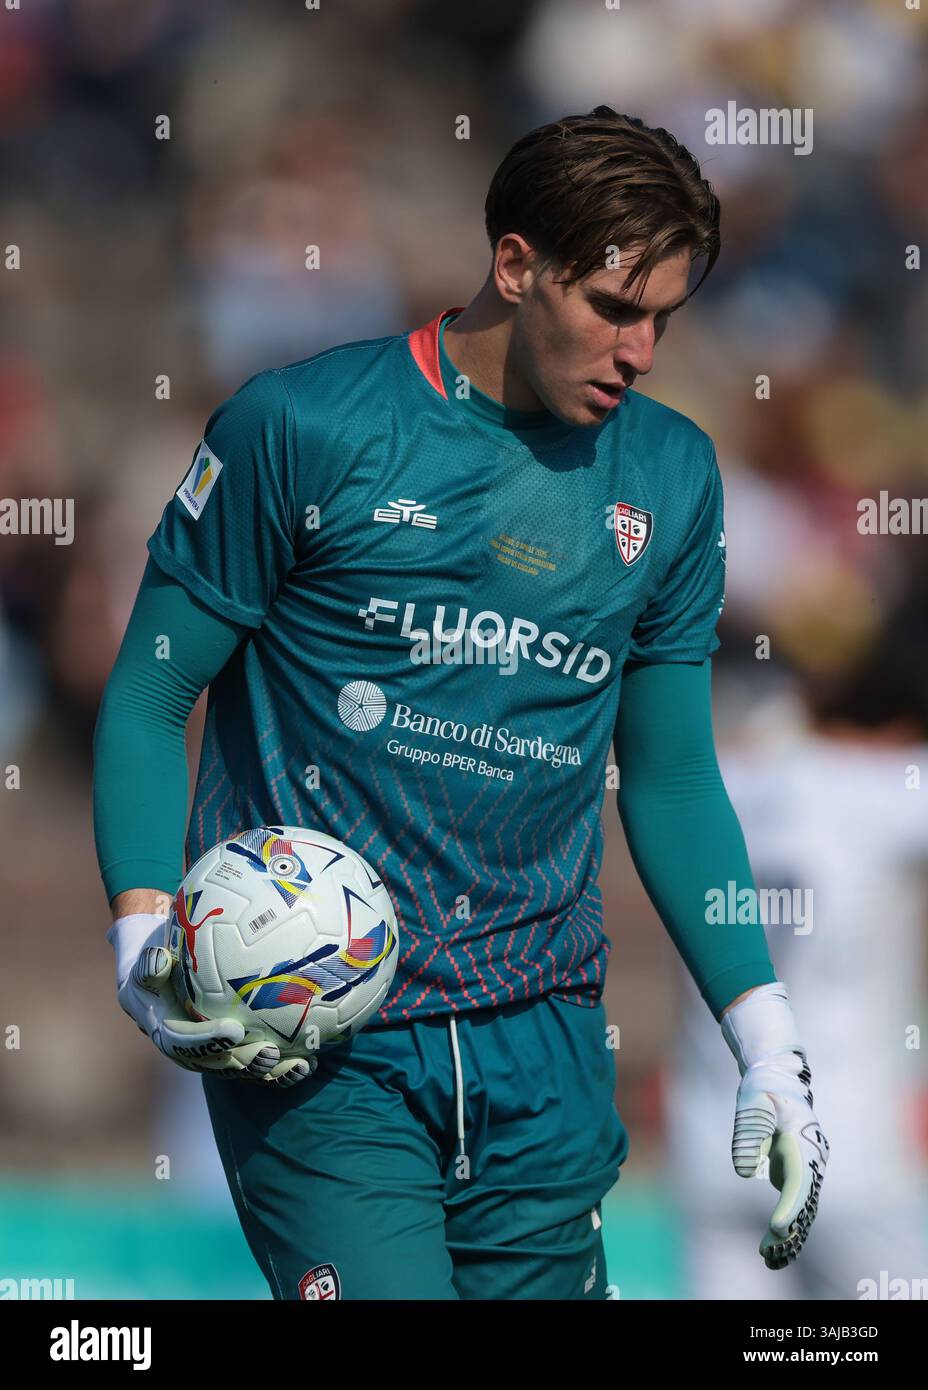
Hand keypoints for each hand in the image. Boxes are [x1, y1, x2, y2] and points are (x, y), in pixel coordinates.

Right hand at [109, 913, 314, 1086]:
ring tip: (298, 1066)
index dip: (209, 1040)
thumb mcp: (147, 964)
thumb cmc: (159, 968)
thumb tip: (159, 959)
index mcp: (167, 1033)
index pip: (185, 1042)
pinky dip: (282, 1071)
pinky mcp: (234, 1056)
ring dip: (271, 1072)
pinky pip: (258, 1067)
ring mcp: (214, 1058)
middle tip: (271, 1053)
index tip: (235, 1029)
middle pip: (220, 1064)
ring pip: (243, 1071)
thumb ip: (150, 965)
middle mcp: (191, 1054)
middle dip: (247, 1062)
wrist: (163, 984)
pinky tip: (309, 1065)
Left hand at [722, 982, 828, 1268]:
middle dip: (789, 1230)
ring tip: (767, 1260)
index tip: (778, 1228)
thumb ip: (749, 1133)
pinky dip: (785, 1229)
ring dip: (788, 1237)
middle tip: (767, 1252)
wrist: (775, 1079)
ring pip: (802, 1211)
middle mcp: (811, 1160)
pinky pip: (794, 1208)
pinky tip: (770, 1251)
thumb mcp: (752, 1103)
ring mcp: (806, 1169)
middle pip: (805, 1203)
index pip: (800, 1182)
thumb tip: (745, 1171)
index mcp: (803, 1141)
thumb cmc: (762, 1090)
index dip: (790, 1207)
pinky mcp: (796, 1176)